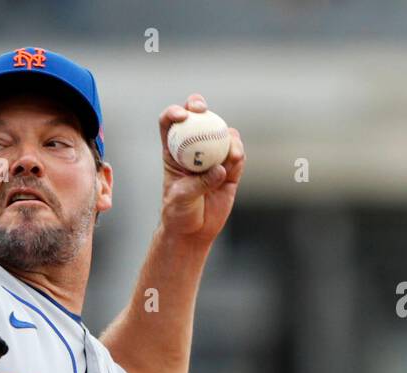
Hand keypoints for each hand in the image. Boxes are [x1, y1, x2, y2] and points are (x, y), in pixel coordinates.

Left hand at [157, 93, 244, 242]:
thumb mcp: (181, 198)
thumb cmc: (179, 213)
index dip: (174, 113)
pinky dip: (237, 154)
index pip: (170, 124)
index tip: (181, 115)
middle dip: (198, 106)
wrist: (194, 231)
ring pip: (221, 134)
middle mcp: (193, 148)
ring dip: (226, 136)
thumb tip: (220, 169)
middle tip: (201, 109)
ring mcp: (213, 156)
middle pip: (196, 119)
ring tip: (228, 153)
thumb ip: (199, 183)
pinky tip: (234, 159)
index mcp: (173, 151)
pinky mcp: (230, 169)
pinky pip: (236, 155)